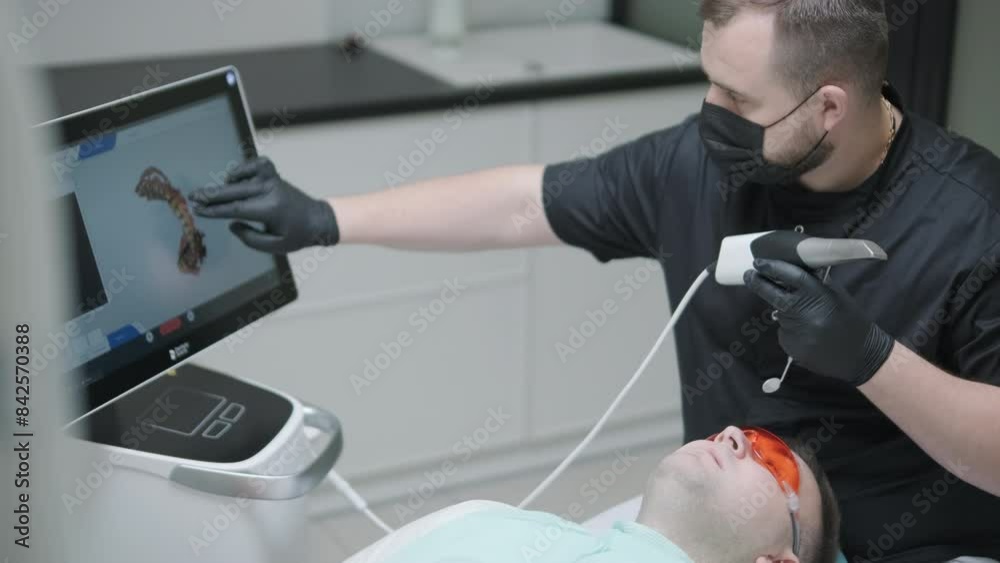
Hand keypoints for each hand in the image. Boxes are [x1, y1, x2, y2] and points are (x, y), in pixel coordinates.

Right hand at [190, 157, 338, 252]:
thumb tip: (231, 224)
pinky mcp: (275, 175)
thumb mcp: (274, 246)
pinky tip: (233, 178)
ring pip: (243, 175)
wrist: (318, 219)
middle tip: (193, 197)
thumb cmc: (296, 235)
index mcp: (270, 210)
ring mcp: (273, 180)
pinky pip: (255, 164)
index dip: (214, 210)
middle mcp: (270, 191)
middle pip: (234, 191)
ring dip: (226, 184)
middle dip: (211, 196)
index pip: (235, 209)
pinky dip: (242, 168)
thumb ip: (250, 238)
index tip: (198, 210)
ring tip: (215, 195)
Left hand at [743, 259, 893, 385]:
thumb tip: (790, 272)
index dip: (773, 267)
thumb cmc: (851, 321)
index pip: (793, 277)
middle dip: (758, 283)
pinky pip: (784, 333)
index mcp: (821, 296)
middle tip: (749, 275)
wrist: (863, 355)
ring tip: (809, 320)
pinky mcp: (792, 348)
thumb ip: (815, 285)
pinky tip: (809, 336)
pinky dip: (791, 331)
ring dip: (786, 313)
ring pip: (780, 316)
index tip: (759, 262)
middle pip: (774, 295)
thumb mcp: (837, 296)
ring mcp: (798, 333)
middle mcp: (806, 314)